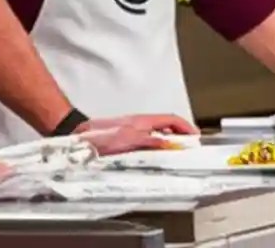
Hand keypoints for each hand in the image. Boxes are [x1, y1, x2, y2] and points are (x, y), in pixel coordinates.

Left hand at [76, 114, 197, 154]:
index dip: (186, 127)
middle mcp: (140, 123)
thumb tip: (170, 143)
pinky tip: (155, 155)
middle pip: (166, 126)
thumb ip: (151, 141)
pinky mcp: (126, 138)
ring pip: (157, 133)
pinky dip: (156, 146)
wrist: (78, 138)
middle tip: (189, 146)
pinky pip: (147, 141)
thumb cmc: (99, 137)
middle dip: (180, 135)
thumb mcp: (129, 139)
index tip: (195, 136)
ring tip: (176, 152)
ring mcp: (133, 130)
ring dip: (169, 141)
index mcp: (143, 120)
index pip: (171, 119)